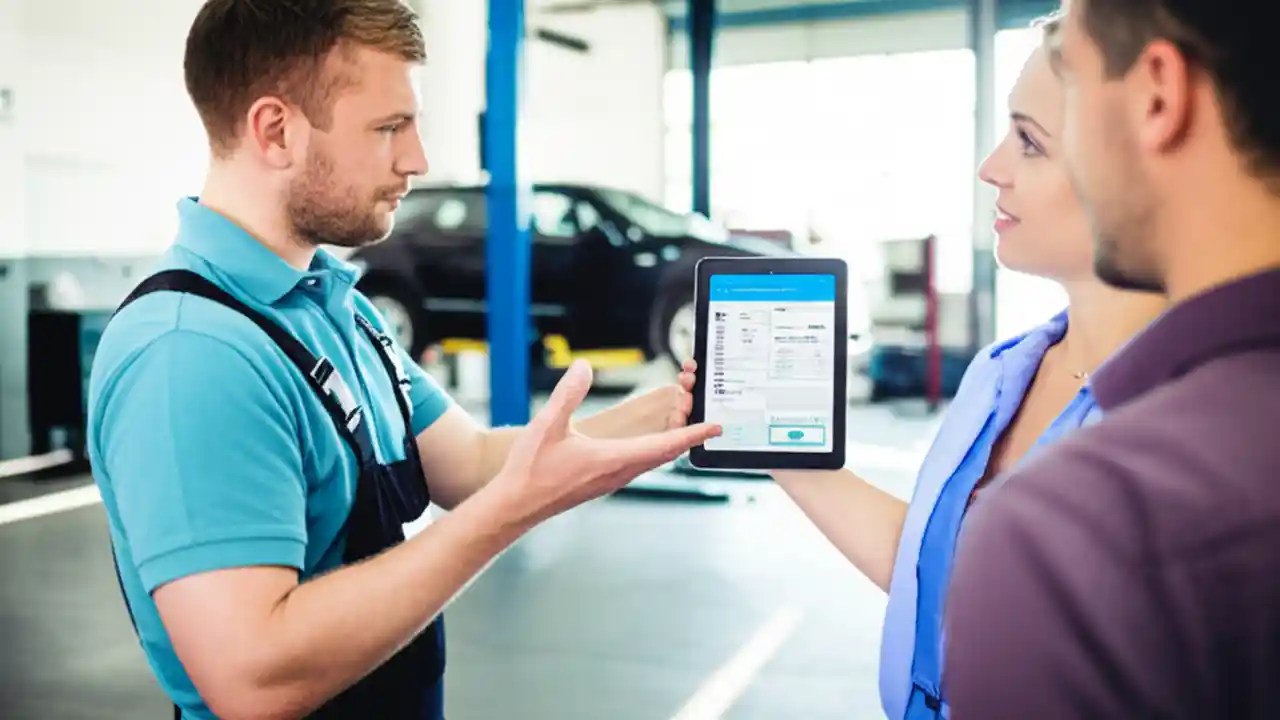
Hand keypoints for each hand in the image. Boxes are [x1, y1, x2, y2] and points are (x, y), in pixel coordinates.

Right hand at [493, 360, 720, 526]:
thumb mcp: (547, 424)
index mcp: (613, 460)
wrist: (517, 505)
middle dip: (686, 429)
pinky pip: (641, 463)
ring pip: (654, 459)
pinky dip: (656, 447)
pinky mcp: (605, 480)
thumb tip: (584, 367)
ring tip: (682, 417)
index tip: (716, 427)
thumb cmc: (531, 469)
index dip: (693, 434)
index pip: (665, 446)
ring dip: (671, 439)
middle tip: (696, 405)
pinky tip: (655, 439)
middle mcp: (620, 472)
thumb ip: (568, 394)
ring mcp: (614, 479)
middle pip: (666, 452)